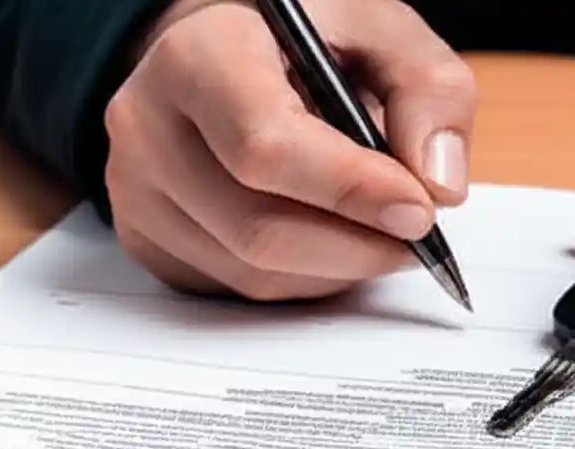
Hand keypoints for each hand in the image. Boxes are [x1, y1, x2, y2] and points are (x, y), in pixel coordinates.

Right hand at [104, 0, 474, 300]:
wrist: (220, 55)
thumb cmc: (301, 42)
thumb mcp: (378, 31)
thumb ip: (427, 89)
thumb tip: (437, 185)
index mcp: (199, 54)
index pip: (266, 147)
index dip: (350, 190)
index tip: (419, 211)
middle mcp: (148, 124)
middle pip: (258, 227)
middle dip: (356, 246)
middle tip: (415, 238)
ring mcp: (137, 191)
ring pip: (252, 273)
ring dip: (335, 268)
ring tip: (375, 232)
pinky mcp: (145, 241)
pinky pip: (235, 291)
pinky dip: (301, 280)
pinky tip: (326, 240)